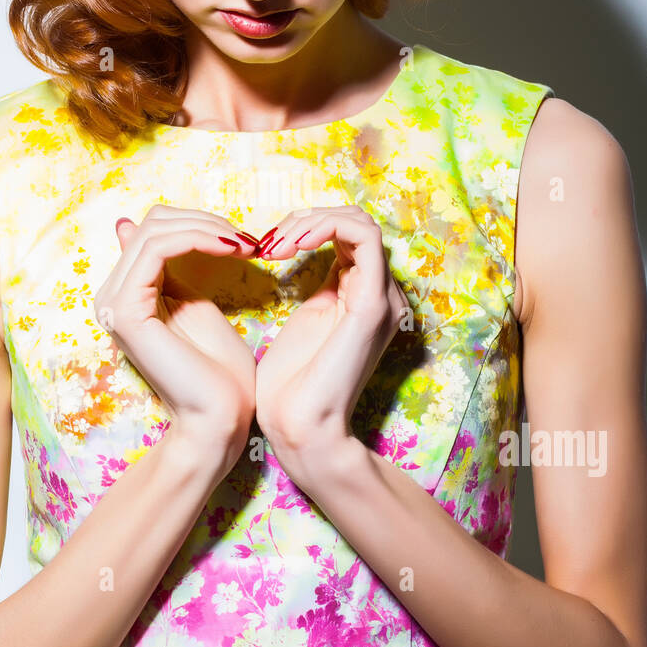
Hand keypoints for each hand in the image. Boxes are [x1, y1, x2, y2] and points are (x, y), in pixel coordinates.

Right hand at [94, 206, 259, 467]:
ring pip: (155, 230)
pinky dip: (198, 239)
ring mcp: (114, 304)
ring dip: (207, 228)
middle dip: (206, 221)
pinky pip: (156, 250)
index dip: (200, 223)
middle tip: (248, 240)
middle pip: (152, 223)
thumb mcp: (194, 303)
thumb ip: (171, 267)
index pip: (154, 229)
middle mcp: (112, 296)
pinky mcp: (126, 312)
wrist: (221, 418)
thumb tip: (131, 224)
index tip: (244, 239)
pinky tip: (231, 250)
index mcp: (127, 294)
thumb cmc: (218, 371)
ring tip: (245, 245)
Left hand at [254, 205, 410, 475]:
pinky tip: (291, 248)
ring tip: (276, 244)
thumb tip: (299, 250)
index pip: (346, 233)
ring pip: (360, 223)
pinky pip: (363, 238)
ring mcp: (381, 298)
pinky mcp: (373, 304)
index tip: (265, 246)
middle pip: (355, 222)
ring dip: (312, 221)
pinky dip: (325, 229)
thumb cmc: (290, 385)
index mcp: (361, 295)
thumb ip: (316, 286)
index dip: (305, 226)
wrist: (299, 426)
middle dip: (306, 219)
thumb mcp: (302, 320)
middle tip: (268, 242)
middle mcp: (379, 293)